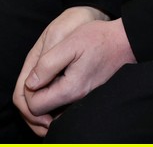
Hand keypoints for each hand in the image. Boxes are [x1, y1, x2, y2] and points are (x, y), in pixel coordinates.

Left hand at [13, 6, 134, 135]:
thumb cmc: (98, 39)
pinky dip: (55, 98)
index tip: (34, 74)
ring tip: (44, 79)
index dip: (28, 92)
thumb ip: (47, 64)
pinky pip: (64, 106)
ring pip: (53, 112)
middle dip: (33, 98)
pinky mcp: (87, 96)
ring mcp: (84, 101)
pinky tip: (57, 80)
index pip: (35, 107)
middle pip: (43, 114)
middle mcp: (77, 101)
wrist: (125, 41)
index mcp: (70, 90)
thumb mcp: (69, 44)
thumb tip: (30, 83)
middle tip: (35, 78)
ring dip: (44, 100)